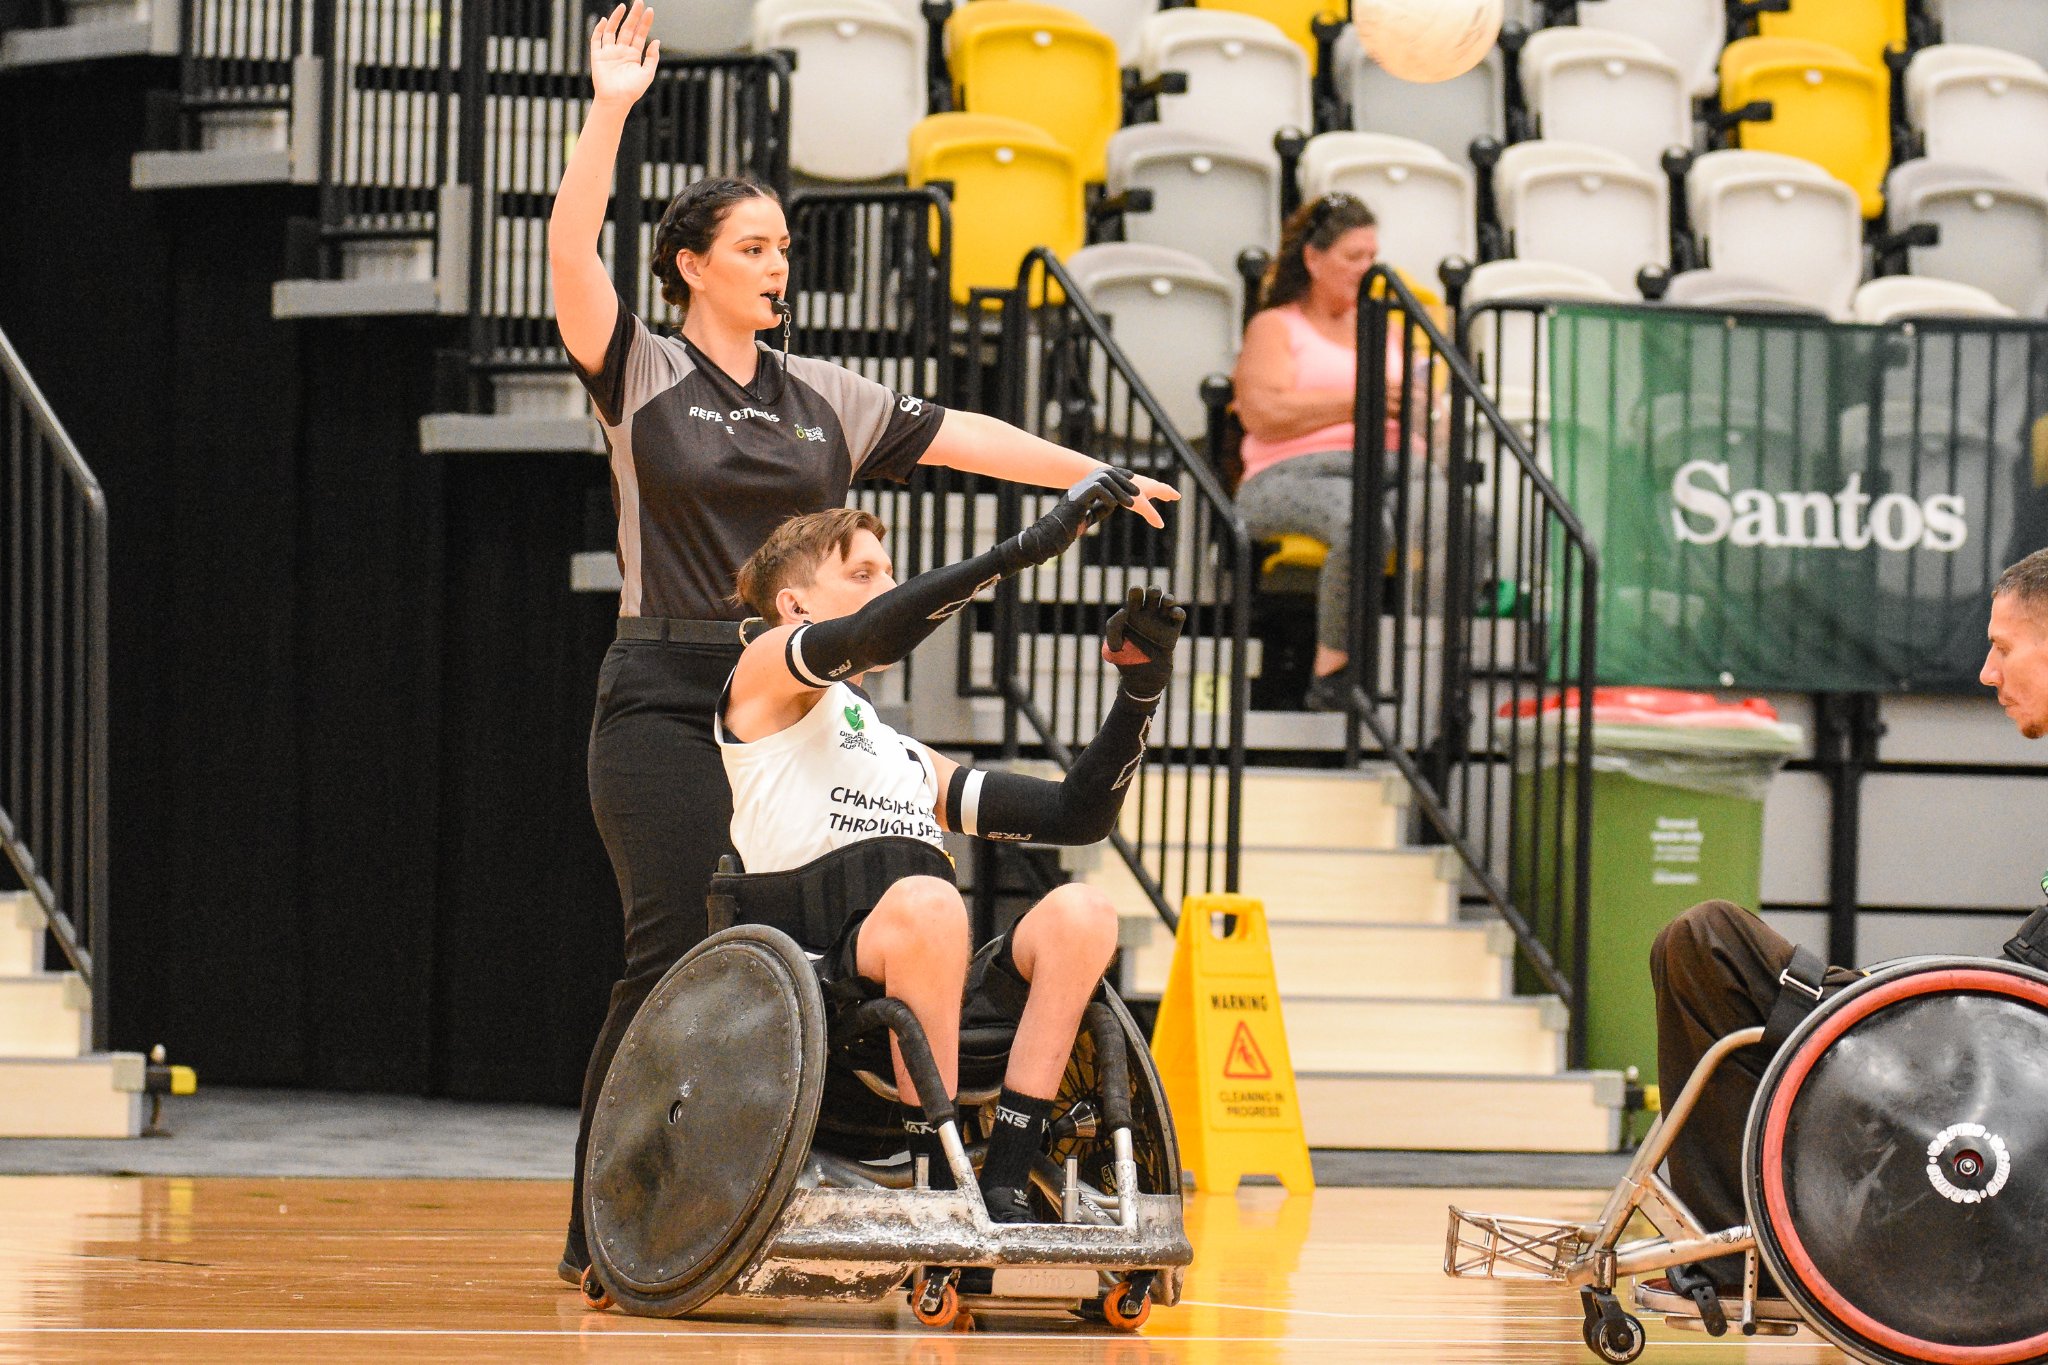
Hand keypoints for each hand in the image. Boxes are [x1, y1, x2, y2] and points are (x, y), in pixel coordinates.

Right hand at [590, 2, 658, 107]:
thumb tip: (657, 41)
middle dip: (633, 16)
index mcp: (633, 55)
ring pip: (612, 30)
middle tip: (639, 2)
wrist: (616, 101)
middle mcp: (621, 51)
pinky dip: (599, 30)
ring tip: (623, 7)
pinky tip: (604, 20)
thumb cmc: (632, 90)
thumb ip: (652, 57)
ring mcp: (609, 52)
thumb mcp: (647, 74)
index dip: (645, 23)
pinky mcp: (598, 56)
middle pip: (628, 29)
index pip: (640, 34)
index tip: (650, 10)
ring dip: (617, 18)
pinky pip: (597, 40)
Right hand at [1005, 467, 1139, 566]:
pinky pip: (1098, 488)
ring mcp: (1078, 490)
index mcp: (1082, 488)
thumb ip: (1100, 508)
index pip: (1102, 474)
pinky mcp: (1077, 498)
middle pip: (1105, 473)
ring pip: (1103, 479)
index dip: (1118, 473)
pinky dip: (1110, 496)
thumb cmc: (1068, 529)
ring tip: (1132, 504)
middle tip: (1137, 492)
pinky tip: (1115, 506)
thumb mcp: (1089, 517)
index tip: (1132, 477)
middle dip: (1123, 480)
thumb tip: (1114, 502)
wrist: (1052, 536)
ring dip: (1120, 490)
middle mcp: (1080, 486)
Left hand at [1102, 584, 1184, 698]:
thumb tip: (1123, 610)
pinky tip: (1174, 613)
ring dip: (1168, 598)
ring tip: (1166, 601)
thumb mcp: (1113, 646)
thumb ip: (1114, 627)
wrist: (1142, 680)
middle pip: (1153, 595)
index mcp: (1132, 617)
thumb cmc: (1125, 662)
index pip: (1135, 597)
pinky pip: (1178, 617)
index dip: (1136, 591)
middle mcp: (1147, 617)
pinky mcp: (1172, 633)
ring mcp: (1160, 624)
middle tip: (1153, 593)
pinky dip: (1178, 611)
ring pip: (1167, 603)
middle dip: (1154, 590)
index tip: (1136, 591)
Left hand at [1127, 472, 1180, 529]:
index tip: (1178, 496)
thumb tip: (1161, 525)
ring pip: (1149, 486)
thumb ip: (1151, 515)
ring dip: (1155, 491)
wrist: (1109, 477)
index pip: (1165, 490)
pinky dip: (1145, 490)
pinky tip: (1138, 493)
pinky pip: (1140, 487)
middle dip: (1165, 493)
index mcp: (1152, 487)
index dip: (1171, 494)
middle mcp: (1146, 483)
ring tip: (1156, 494)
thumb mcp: (1141, 506)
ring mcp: (1137, 481)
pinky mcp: (1128, 481)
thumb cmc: (1126, 491)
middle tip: (1170, 496)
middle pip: (1158, 488)